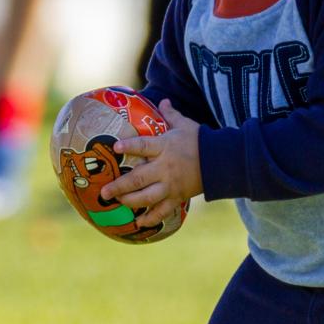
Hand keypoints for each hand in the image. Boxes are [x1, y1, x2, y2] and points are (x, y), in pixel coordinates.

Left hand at [99, 100, 202, 226]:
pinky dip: (150, 218)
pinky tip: (138, 223)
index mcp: (164, 147)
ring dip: (130, 202)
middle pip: (138, 178)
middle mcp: (164, 168)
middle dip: (119, 186)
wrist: (220, 161)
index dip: (129, 146)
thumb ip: (170, 114)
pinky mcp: (177, 197)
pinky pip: (162, 211)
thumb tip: (163, 100)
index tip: (115, 147)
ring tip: (117, 203)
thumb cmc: (200, 140)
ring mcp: (170, 185)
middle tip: (104, 192)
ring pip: (147, 197)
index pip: (143, 146)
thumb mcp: (185, 125)